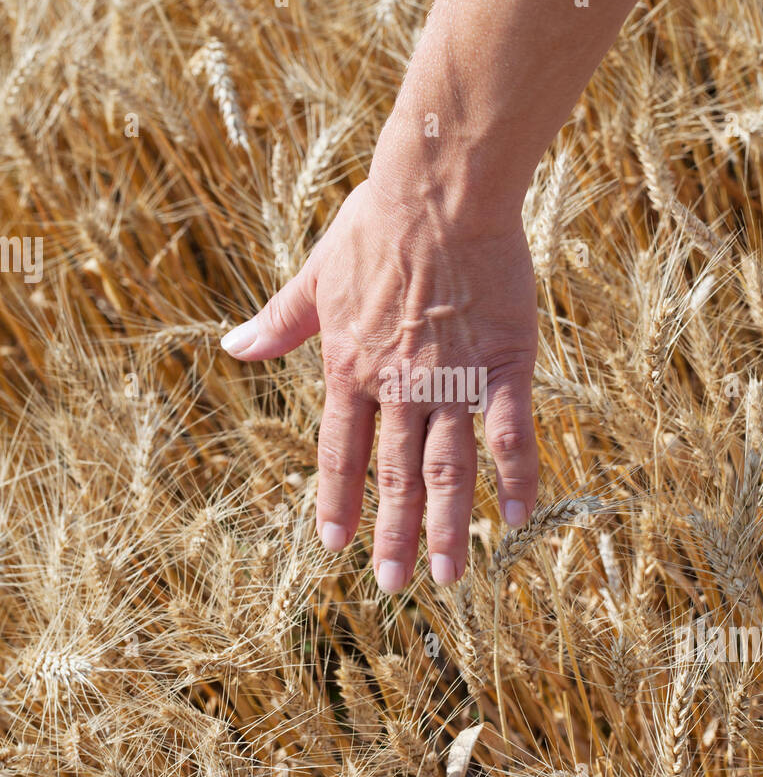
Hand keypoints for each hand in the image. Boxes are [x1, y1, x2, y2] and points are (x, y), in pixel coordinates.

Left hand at [220, 173, 537, 591]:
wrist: (439, 191)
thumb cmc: (376, 222)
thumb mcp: (317, 273)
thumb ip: (281, 319)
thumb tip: (232, 346)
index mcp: (350, 367)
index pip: (340, 452)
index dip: (338, 500)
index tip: (336, 544)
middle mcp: (398, 386)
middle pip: (394, 476)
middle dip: (391, 535)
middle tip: (392, 585)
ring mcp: (453, 381)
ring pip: (448, 470)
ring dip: (445, 528)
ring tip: (446, 577)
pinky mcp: (504, 364)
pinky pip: (510, 434)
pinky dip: (515, 478)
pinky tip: (517, 519)